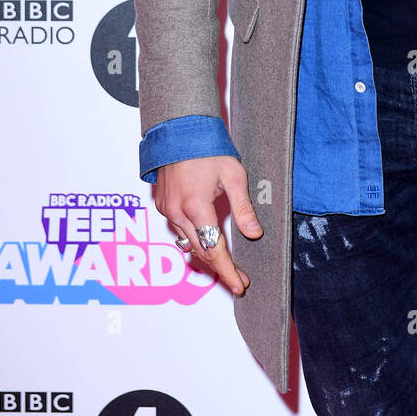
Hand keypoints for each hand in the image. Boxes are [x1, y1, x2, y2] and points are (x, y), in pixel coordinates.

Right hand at [154, 156, 263, 295]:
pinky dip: (194, 239)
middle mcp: (177, 213)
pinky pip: (179, 230)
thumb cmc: (209, 149)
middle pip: (200, 252)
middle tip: (239, 278)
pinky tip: (206, 240)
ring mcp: (166, 210)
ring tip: (226, 262)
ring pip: (188, 243)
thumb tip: (254, 234)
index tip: (239, 285)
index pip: (214, 249)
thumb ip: (243, 208)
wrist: (179, 130)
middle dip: (220, 268)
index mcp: (196, 207)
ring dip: (206, 255)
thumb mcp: (233, 176)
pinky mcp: (162, 205)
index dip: (227, 270)